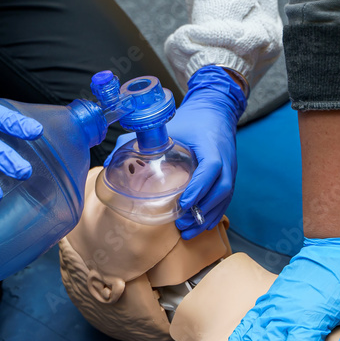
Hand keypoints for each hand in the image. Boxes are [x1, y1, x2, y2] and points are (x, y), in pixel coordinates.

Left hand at [107, 65, 245, 237]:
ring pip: (225, 197)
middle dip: (202, 210)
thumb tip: (109, 162)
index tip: (183, 204)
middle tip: (181, 224)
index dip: (199, 188)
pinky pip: (226, 199)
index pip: (211, 168)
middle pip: (221, 190)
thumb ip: (139, 141)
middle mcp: (225, 159)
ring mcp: (230, 168)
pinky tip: (200, 224)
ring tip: (188, 230)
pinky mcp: (230, 175)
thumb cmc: (191, 120)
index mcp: (211, 145)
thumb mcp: (167, 127)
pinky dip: (214, 214)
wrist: (215, 109)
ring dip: (207, 217)